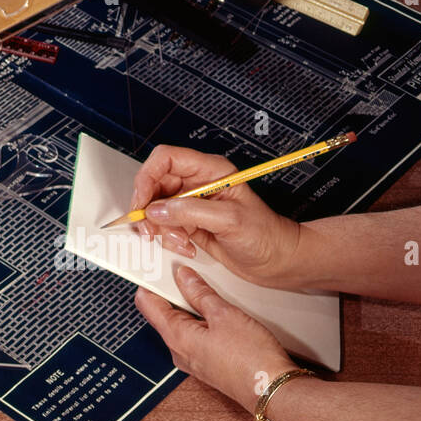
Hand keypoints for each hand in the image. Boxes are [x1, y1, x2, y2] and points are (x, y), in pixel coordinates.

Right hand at [130, 145, 303, 287]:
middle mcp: (197, 183)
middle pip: (154, 184)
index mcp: (210, 171)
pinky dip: (168, 238)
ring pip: (156, 207)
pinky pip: (164, 226)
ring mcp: (191, 204)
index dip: (148, 176)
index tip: (142, 201)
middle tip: (150, 229)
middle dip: (149, 208)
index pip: (166, 159)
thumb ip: (191, 212)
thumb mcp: (231, 220)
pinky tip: (187, 245)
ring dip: (160, 228)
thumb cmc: (266, 236)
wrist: (277, 261)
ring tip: (181, 241)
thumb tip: (157, 210)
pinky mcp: (188, 222)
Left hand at [136, 266, 295, 411]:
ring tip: (202, 290)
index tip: (154, 267)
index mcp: (176, 337)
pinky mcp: (207, 364)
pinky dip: (200, 322)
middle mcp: (179, 351)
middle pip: (163, 314)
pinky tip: (215, 314)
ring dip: (188, 307)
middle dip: (171, 293)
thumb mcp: (225, 315)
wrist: (272, 391)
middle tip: (182, 272)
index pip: (147, 304)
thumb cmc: (251, 358)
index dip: (150, 283)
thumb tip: (184, 276)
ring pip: (181, 326)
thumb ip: (200, 293)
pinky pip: (194, 337)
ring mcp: (192, 360)